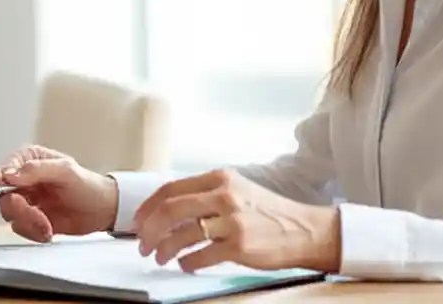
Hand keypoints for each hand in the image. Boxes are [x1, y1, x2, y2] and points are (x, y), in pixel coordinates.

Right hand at [0, 145, 118, 242]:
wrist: (102, 211)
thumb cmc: (88, 185)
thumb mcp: (65, 171)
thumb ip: (36, 170)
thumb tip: (9, 174)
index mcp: (29, 161)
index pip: (4, 170)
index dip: (3, 183)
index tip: (16, 194)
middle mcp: (23, 180)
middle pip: (2, 196)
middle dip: (20, 210)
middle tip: (37, 216)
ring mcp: (25, 200)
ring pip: (9, 215)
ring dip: (28, 223)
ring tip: (47, 225)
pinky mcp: (29, 219)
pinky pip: (19, 229)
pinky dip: (33, 233)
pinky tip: (48, 230)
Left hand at [134, 169, 340, 272]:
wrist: (304, 230)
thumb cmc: (267, 212)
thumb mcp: (236, 190)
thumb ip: (205, 194)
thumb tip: (167, 208)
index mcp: (219, 178)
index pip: (170, 189)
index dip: (147, 207)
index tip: (138, 221)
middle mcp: (224, 195)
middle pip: (170, 210)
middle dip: (149, 230)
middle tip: (143, 244)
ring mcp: (232, 220)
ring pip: (181, 234)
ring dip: (163, 249)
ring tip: (160, 257)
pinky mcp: (240, 246)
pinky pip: (200, 256)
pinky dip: (187, 262)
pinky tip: (185, 264)